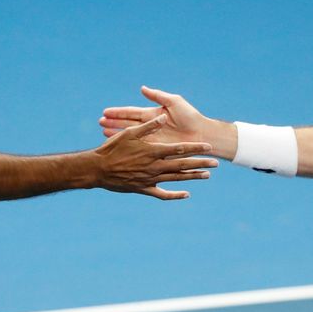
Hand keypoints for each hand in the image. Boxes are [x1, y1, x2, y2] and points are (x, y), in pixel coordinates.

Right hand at [94, 114, 217, 199]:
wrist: (97, 169)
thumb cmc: (112, 148)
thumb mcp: (130, 133)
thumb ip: (148, 126)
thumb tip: (162, 116)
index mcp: (152, 151)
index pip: (179, 149)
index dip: (195, 148)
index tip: (208, 147)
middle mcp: (154, 166)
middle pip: (182, 164)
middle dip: (200, 163)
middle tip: (215, 163)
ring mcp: (150, 179)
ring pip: (176, 178)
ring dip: (192, 177)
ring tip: (207, 175)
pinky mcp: (144, 189)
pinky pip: (162, 194)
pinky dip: (175, 195)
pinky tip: (186, 194)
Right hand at [100, 86, 211, 144]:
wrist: (202, 135)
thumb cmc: (190, 117)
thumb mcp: (174, 102)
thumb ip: (158, 96)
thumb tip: (143, 88)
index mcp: (154, 117)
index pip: (132, 113)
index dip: (119, 112)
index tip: (105, 112)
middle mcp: (151, 130)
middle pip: (128, 126)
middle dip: (113, 123)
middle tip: (99, 122)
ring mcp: (152, 141)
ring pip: (130, 138)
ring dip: (117, 135)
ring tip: (103, 134)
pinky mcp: (156, 151)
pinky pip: (140, 150)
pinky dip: (129, 149)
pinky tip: (120, 149)